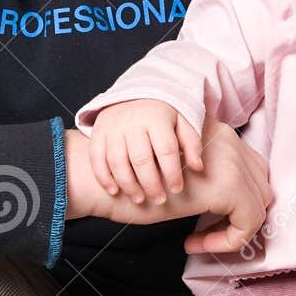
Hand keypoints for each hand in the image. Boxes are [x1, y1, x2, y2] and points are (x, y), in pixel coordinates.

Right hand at [65, 122, 271, 249]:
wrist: (109, 183)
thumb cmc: (133, 181)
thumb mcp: (176, 172)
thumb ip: (203, 174)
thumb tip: (227, 203)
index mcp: (217, 133)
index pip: (253, 166)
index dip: (242, 196)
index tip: (213, 219)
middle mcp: (229, 141)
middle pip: (262, 182)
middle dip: (244, 213)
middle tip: (212, 234)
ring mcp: (231, 162)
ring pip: (260, 203)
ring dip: (235, 229)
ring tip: (201, 242)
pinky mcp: (228, 187)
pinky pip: (249, 222)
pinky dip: (228, 241)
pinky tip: (194, 244)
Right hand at [88, 99, 203, 204]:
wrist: (133, 95)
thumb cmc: (162, 115)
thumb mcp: (182, 122)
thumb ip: (191, 143)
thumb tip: (197, 167)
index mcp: (156, 117)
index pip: (166, 149)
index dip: (172, 173)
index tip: (176, 189)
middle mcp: (132, 121)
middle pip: (141, 159)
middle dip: (151, 184)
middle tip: (159, 200)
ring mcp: (112, 127)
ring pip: (117, 161)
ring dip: (128, 185)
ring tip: (140, 199)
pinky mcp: (98, 133)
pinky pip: (97, 158)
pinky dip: (104, 178)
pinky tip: (114, 191)